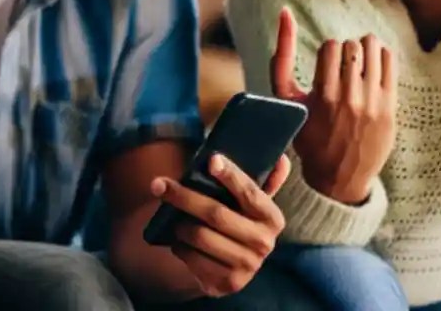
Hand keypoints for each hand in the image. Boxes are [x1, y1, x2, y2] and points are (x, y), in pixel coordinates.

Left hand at [152, 154, 290, 296]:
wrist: (229, 267)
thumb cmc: (236, 222)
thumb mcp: (249, 203)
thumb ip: (263, 180)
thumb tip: (282, 159)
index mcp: (271, 217)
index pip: (249, 192)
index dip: (230, 175)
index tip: (211, 160)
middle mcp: (264, 243)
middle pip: (216, 214)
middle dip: (183, 196)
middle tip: (158, 184)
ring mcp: (248, 265)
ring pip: (200, 236)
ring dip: (178, 224)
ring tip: (171, 217)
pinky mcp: (229, 282)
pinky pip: (192, 258)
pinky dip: (179, 246)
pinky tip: (178, 240)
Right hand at [270, 9, 396, 203]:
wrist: (338, 175)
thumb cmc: (306, 133)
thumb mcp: (285, 100)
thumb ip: (281, 57)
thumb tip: (284, 12)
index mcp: (323, 97)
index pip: (331, 48)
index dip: (328, 49)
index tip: (327, 61)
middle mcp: (349, 99)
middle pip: (353, 48)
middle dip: (346, 49)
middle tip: (344, 60)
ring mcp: (373, 104)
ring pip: (374, 51)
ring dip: (364, 48)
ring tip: (359, 58)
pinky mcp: (389, 108)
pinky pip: (390, 65)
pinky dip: (382, 56)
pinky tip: (374, 63)